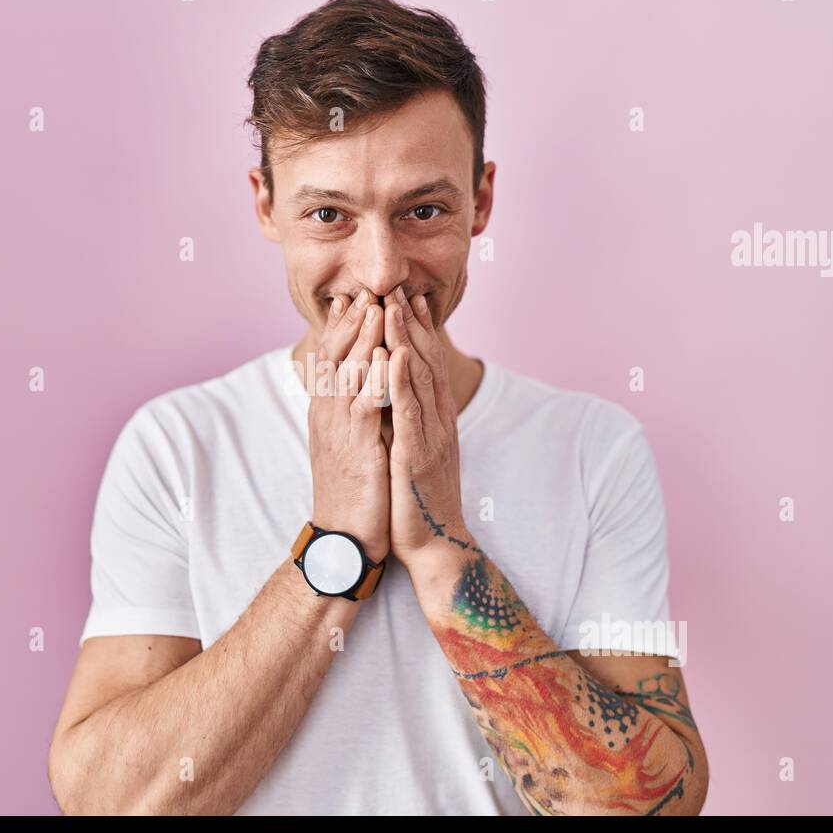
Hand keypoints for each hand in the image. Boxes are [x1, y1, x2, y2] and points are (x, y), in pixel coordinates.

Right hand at [308, 288, 391, 562]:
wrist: (345, 540)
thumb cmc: (352, 491)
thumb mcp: (349, 443)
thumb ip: (353, 411)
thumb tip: (364, 383)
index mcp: (326, 412)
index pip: (331, 358)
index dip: (344, 326)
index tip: (357, 296)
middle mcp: (327, 416)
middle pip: (337, 357)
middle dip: (354, 321)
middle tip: (368, 288)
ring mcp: (340, 432)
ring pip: (349, 376)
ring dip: (364, 340)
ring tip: (379, 308)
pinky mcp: (359, 451)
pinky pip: (365, 408)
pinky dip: (374, 380)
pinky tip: (386, 357)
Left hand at [383, 285, 471, 571]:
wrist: (433, 544)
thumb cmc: (419, 499)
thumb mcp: (415, 452)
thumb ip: (411, 422)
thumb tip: (397, 396)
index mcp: (435, 421)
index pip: (426, 366)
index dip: (418, 331)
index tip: (407, 298)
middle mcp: (438, 422)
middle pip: (425, 362)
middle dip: (412, 324)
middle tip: (400, 287)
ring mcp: (430, 436)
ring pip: (419, 379)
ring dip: (408, 340)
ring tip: (396, 307)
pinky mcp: (417, 455)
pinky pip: (409, 412)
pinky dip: (402, 380)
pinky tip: (395, 355)